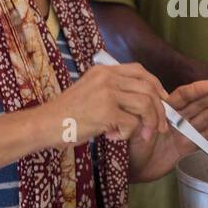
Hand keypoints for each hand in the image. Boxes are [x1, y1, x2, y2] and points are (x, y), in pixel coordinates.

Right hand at [44, 62, 169, 146]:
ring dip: (148, 125)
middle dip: (159, 111)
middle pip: (148, 88)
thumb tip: (146, 104)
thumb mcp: (90, 92)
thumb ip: (114, 92)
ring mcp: (106, 93)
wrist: (43, 124)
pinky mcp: (105, 111)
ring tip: (139, 136)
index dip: (157, 86)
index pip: (140, 70)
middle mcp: (106, 77)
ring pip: (145, 105)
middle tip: (160, 128)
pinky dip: (127, 135)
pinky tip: (111, 137)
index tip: (163, 101)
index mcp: (103, 71)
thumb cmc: (66, 115)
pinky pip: (132, 124)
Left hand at [127, 81, 207, 182]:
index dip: (197, 90)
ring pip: (204, 118)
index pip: (182, 96)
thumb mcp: (132, 131)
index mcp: (162, 111)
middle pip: (198, 105)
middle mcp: (175, 119)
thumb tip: (151, 113)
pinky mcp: (187, 148)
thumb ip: (142, 121)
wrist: (130, 170)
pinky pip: (205, 137)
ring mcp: (183, 133)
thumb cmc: (129, 149)